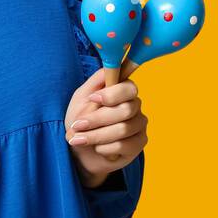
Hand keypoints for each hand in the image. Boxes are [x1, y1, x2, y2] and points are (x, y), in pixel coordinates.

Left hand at [64, 66, 148, 188]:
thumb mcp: (81, 99)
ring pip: (123, 130)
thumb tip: (110, 69)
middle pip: (125, 111)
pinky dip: (104, 148)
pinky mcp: (138, 145)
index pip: (128, 88)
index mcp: (123, 90)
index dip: (112, 94)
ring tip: (78, 139)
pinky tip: (96, 148)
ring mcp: (139, 126)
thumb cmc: (81, 119)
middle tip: (77, 125)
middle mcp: (135, 106)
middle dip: (97, 119)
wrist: (79, 148)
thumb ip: (96, 83)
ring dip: (96, 135)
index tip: (93, 98)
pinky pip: (124, 146)